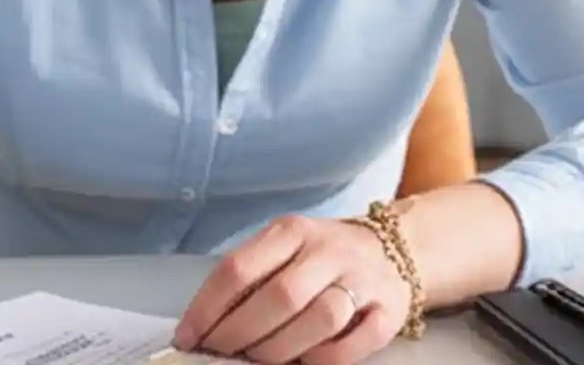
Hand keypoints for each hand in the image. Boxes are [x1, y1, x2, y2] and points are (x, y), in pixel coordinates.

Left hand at [175, 215, 410, 364]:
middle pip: (280, 296)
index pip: (239, 269)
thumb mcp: (284, 248)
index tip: (187, 337)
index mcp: (291, 231)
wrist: (396, 249)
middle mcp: (328, 250)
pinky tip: (304, 362)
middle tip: (221, 353)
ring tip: (259, 361)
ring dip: (282, 349)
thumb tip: (204, 326)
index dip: (207, 308)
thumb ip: (251, 277)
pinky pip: (355, 343)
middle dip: (241, 333)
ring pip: (320, 319)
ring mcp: (363, 279)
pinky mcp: (389, 309)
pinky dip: (324, 359)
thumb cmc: (320, 256)